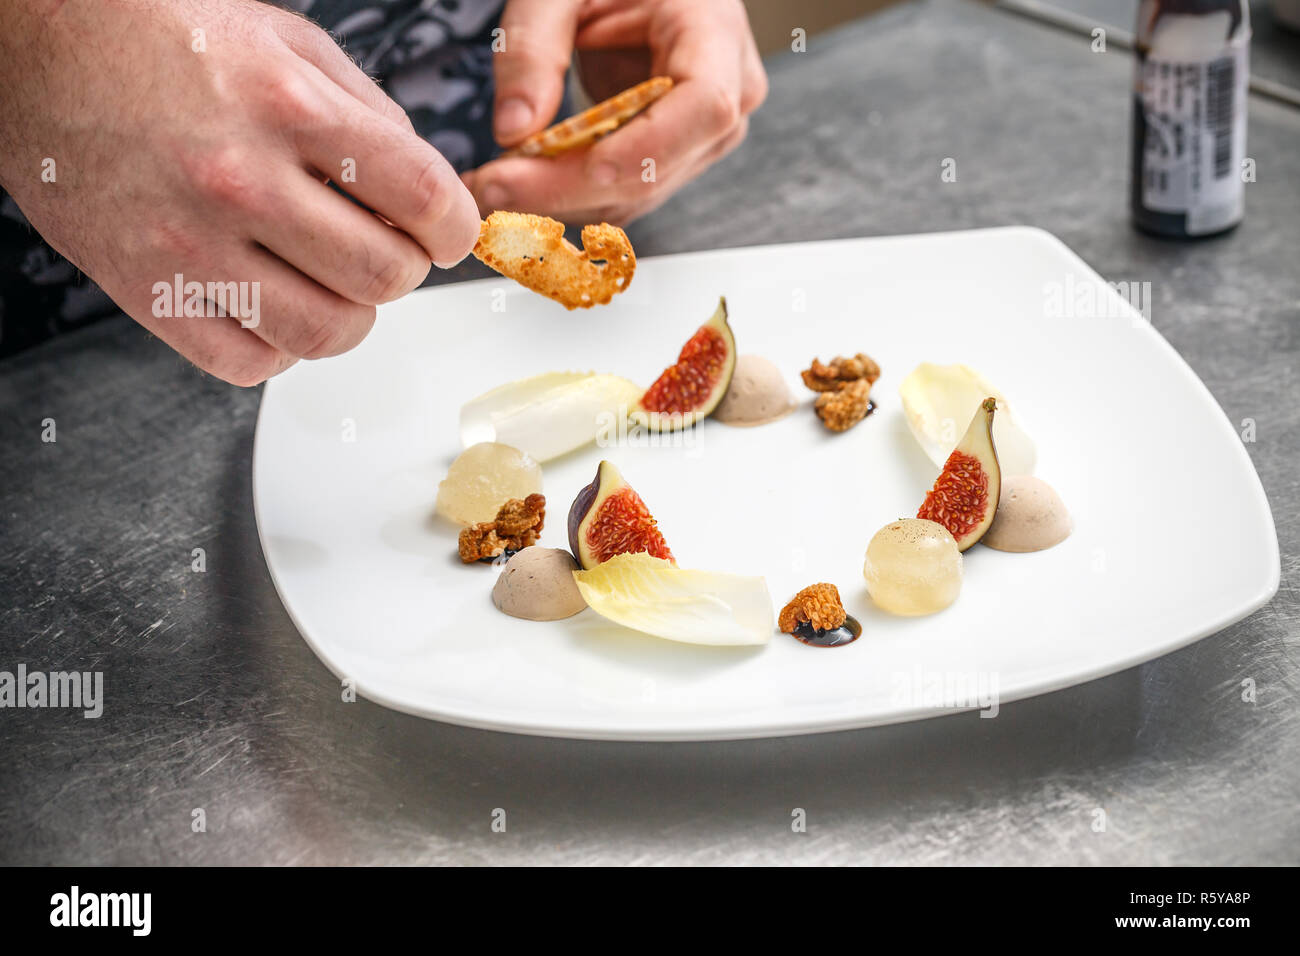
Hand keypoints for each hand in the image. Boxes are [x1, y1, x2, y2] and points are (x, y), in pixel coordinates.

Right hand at [0, 0, 479, 385]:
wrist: (39, 49)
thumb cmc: (167, 39)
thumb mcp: (287, 42)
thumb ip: (370, 115)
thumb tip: (428, 195)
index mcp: (289, 107)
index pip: (424, 199)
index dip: (456, 230)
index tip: (448, 236)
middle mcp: (241, 179)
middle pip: (384, 278)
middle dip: (403, 272)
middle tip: (385, 252)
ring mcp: (189, 242)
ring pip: (325, 334)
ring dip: (349, 316)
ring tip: (329, 281)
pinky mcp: (146, 290)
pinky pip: (249, 363)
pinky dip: (279, 347)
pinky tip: (271, 304)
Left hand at [464, 0, 766, 224]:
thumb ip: (532, 46)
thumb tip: (514, 131)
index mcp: (714, 30)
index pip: (706, 105)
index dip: (649, 145)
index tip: (588, 166)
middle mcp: (728, 93)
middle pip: (660, 165)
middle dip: (572, 185)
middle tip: (491, 188)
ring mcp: (705, 134)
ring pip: (639, 193)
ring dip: (562, 200)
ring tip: (491, 189)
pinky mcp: (676, 157)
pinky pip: (625, 193)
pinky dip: (569, 197)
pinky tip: (519, 189)